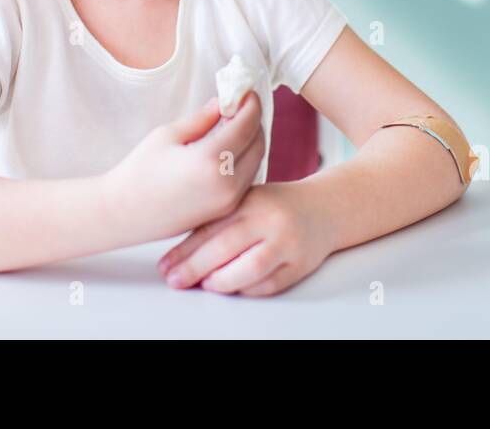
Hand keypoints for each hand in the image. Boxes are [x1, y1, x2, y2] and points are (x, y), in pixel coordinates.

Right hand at [105, 91, 264, 241]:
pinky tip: (228, 149)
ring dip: (251, 141)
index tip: (247, 92)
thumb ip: (202, 119)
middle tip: (240, 106)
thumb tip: (223, 104)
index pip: (246, 125)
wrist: (124, 214)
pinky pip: (246, 179)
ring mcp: (228, 201)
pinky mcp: (224, 211)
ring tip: (233, 125)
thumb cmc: (139, 171)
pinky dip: (244, 160)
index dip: (251, 104)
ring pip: (256, 163)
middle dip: (254, 121)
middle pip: (258, 144)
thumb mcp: (168, 135)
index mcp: (210, 160)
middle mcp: (226, 183)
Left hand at [156, 181, 335, 296]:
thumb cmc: (275, 206)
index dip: (184, 249)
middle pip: (227, 247)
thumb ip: (219, 218)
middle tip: (176, 280)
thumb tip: (180, 253)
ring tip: (206, 285)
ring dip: (222, 281)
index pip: (212, 226)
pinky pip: (269, 285)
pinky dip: (247, 290)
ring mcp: (288, 242)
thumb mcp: (247, 200)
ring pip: (250, 268)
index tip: (165, 265)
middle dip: (195, 268)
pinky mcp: (301, 264)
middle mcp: (271, 219)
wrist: (324, 209)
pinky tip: (232, 289)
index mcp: (252, 200)